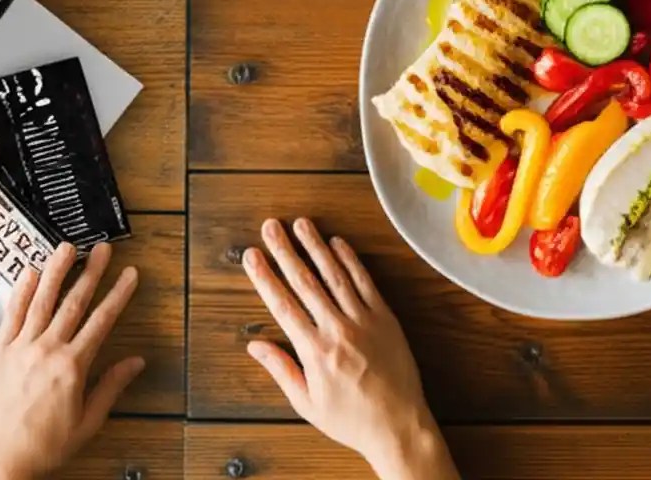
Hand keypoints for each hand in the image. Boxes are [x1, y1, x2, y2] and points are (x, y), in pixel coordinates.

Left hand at [0, 242, 142, 479]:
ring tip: (68, 247)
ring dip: (57, 271)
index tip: (130, 274)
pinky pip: (12, 314)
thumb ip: (111, 387)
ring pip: (42, 300)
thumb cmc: (43, 447)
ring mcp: (20, 348)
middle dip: (92, 272)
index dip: (118, 294)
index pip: (102, 321)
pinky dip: (22, 291)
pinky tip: (30, 273)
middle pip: (74, 302)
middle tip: (103, 249)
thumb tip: (135, 362)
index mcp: (72, 367)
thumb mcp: (88, 423)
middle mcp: (46, 350)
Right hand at [243, 219, 458, 479]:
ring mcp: (364, 321)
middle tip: (271, 226)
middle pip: (305, 282)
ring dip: (316, 247)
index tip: (252, 255)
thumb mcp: (306, 403)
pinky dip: (351, 261)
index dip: (265, 277)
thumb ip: (280, 369)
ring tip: (301, 224)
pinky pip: (365, 283)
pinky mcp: (385, 319)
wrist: (399, 426)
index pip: (282, 305)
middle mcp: (337, 330)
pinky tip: (337, 243)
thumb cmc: (351, 420)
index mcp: (315, 352)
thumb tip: (254, 345)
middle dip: (285, 251)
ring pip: (334, 276)